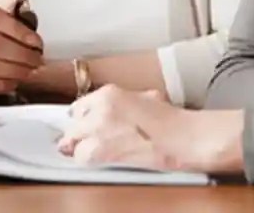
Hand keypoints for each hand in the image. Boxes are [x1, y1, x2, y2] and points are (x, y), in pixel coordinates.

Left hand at [57, 85, 204, 170]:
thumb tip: (110, 111)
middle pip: (74, 123)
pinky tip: (100, 158)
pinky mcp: (102, 149)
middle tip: (88, 138)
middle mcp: (100, 108)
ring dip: (81, 146)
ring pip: (73, 140)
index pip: (80, 105)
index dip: (83, 117)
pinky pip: (81, 156)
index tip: (84, 123)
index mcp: (109, 93)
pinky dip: (88, 159)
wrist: (180, 137)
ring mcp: (99, 128)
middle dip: (80, 132)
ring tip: (94, 150)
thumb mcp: (143, 97)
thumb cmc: (169, 119)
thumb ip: (121, 101)